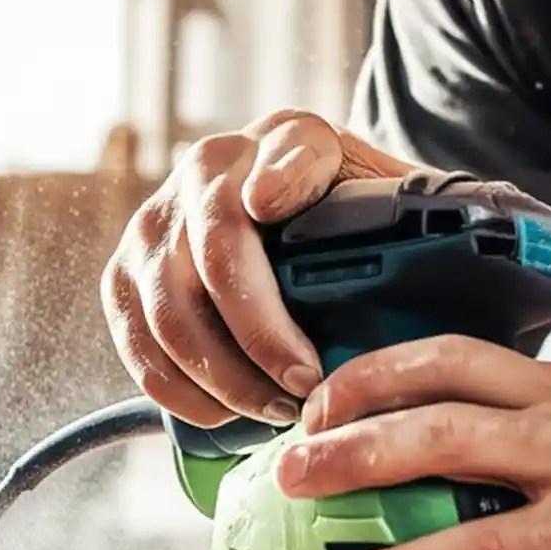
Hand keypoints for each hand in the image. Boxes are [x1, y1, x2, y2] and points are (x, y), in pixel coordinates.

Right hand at [100, 109, 423, 426]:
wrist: (287, 214)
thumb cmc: (347, 219)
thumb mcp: (384, 196)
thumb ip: (398, 206)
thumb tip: (426, 239)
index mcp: (283, 136)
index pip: (283, 157)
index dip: (278, 179)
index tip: (272, 207)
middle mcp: (206, 167)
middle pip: (217, 253)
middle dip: (261, 334)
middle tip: (306, 388)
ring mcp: (155, 222)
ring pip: (169, 310)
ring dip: (223, 376)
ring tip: (274, 411)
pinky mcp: (124, 274)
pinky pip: (136, 341)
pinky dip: (177, 390)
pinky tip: (223, 414)